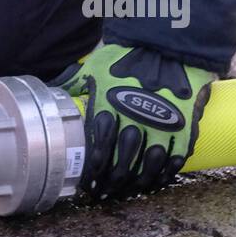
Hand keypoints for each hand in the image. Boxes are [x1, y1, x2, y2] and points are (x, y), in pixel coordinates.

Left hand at [54, 44, 216, 198]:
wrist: (167, 41)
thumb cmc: (126, 54)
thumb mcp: (94, 67)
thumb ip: (73, 84)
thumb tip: (50, 93)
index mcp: (109, 108)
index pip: (98, 150)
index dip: (92, 172)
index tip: (88, 184)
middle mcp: (134, 119)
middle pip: (121, 164)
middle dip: (112, 184)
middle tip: (105, 195)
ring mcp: (162, 123)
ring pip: (148, 166)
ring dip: (137, 184)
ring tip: (129, 192)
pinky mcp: (186, 124)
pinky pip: (176, 158)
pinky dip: (165, 175)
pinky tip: (156, 183)